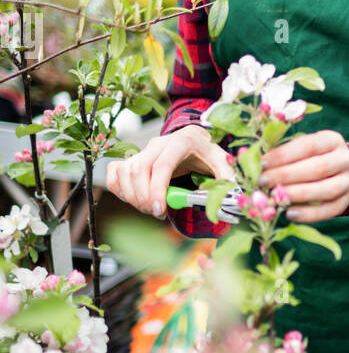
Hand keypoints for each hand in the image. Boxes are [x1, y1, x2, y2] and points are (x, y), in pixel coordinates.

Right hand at [105, 123, 233, 218]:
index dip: (158, 189)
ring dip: (132, 196)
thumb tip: (230, 197)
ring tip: (149, 209)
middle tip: (157, 213)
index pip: (162, 165)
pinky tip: (134, 199)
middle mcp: (158, 143)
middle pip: (139, 169)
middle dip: (144, 197)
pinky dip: (118, 189)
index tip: (160, 210)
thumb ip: (227, 178)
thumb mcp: (223, 162)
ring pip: (125, 171)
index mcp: (181, 142)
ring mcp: (143, 150)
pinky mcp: (133, 158)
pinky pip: (115, 172)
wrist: (194, 139)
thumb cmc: (207, 153)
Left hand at [258, 130, 348, 221]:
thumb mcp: (302, 149)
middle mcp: (345, 159)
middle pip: (318, 168)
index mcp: (332, 140)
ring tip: (275, 198)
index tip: (262, 163)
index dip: (284, 155)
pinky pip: (329, 210)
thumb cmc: (312, 158)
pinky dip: (309, 214)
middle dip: (287, 176)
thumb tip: (254, 162)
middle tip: (263, 182)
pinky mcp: (346, 201)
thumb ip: (283, 154)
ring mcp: (348, 182)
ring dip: (298, 194)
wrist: (340, 173)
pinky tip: (290, 214)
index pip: (309, 145)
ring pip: (326, 189)